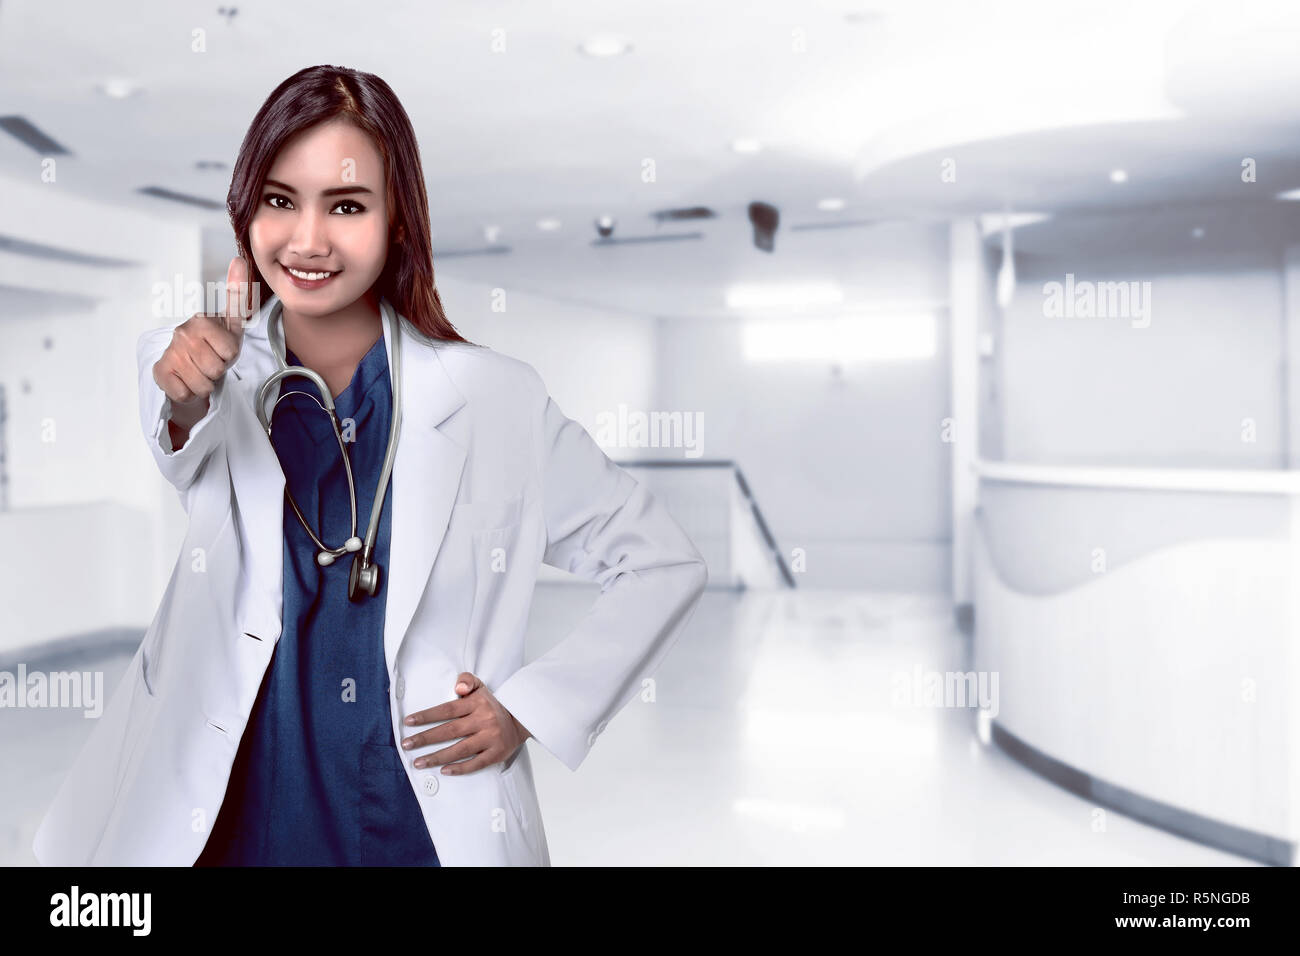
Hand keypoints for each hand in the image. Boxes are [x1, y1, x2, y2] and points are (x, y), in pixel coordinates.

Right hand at [152, 256, 256, 427]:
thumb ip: (238, 295)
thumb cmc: (214, 345)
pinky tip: (186, 379)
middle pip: (216, 369)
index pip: (230, 351)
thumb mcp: (232, 322)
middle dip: (218, 370)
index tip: (222, 349)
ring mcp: (170, 353)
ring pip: (203, 384)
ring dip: (205, 383)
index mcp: (201, 321)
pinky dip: (189, 392)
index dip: (230, 356)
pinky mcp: (160, 372)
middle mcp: (182, 333)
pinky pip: (186, 393)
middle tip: (211, 361)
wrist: (189, 367)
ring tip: (200, 370)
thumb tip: (239, 260)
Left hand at [400, 671, 531, 774]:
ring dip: (437, 757)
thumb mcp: (481, 687)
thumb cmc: (493, 705)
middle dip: (425, 739)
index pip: (447, 709)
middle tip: (406, 744)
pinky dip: (460, 768)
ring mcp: (491, 738)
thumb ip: (466, 681)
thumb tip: (458, 689)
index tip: (409, 722)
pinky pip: (476, 763)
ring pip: (460, 750)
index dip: (427, 716)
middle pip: (449, 731)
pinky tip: (444, 770)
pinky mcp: (496, 753)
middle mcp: (484, 720)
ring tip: (419, 762)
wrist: (520, 719)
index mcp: (477, 703)